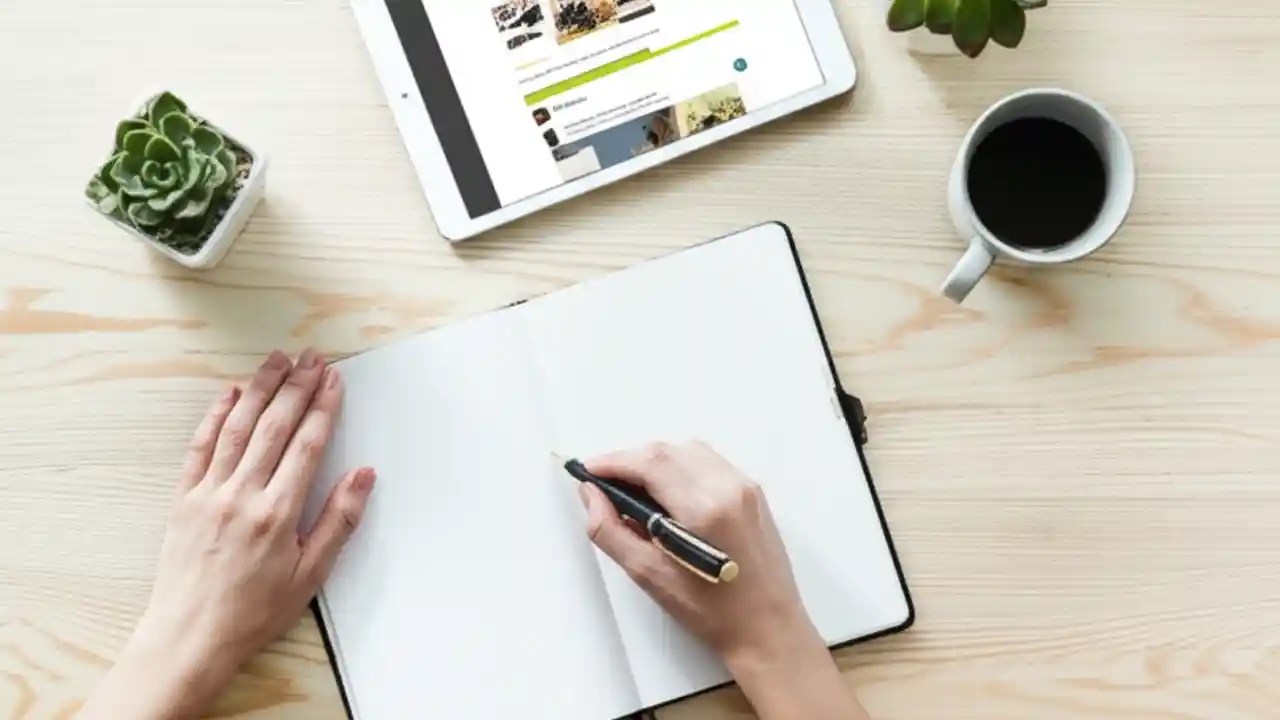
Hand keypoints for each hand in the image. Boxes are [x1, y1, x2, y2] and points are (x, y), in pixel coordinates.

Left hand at [78, 350, 374, 719]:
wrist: (191, 636)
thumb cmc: (254, 611)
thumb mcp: (311, 574)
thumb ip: (339, 521)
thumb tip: (363, 477)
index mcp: (278, 512)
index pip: (307, 444)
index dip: (323, 407)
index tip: (334, 380)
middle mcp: (242, 494)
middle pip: (275, 426)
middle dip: (297, 386)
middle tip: (313, 358)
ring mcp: (209, 492)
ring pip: (238, 426)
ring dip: (260, 388)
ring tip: (277, 360)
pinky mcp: (184, 498)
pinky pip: (201, 446)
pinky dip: (216, 416)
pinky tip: (230, 394)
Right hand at [580, 441, 868, 719]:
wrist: (768, 628)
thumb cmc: (710, 612)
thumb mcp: (649, 575)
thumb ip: (610, 530)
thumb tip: (590, 494)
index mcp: (703, 508)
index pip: (649, 462)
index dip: (613, 461)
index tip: (588, 472)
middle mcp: (728, 486)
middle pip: (667, 451)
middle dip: (630, 461)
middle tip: (606, 485)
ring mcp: (746, 486)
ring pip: (688, 451)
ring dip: (656, 461)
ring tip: (634, 492)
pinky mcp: (754, 492)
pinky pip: (709, 462)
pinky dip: (681, 467)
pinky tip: (668, 495)